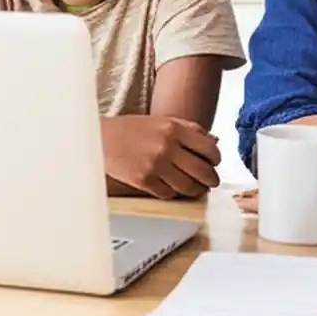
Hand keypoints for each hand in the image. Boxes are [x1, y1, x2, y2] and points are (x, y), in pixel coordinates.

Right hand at [100, 116, 220, 198]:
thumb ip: (189, 129)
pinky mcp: (145, 180)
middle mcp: (167, 146)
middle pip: (203, 171)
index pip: (210, 149)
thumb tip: (214, 142)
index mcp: (174, 128)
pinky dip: (173, 193)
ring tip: (194, 188)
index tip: (213, 163)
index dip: (216, 159)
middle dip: (211, 179)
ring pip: (188, 186)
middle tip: (210, 182)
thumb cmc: (129, 129)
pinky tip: (171, 187)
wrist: (100, 138)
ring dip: (195, 190)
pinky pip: (169, 193)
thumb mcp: (161, 121)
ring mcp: (156, 165)